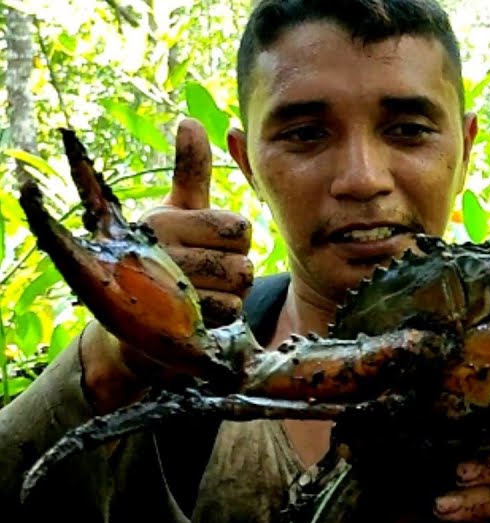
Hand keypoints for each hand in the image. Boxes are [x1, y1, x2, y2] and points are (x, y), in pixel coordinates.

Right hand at [81, 118, 254, 409]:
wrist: (133, 320)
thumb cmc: (160, 253)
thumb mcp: (176, 209)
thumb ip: (189, 170)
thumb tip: (189, 120)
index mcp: (164, 221)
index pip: (239, 227)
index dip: (235, 237)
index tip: (211, 241)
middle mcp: (160, 253)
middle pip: (243, 261)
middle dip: (234, 267)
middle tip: (207, 270)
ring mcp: (167, 291)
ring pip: (239, 288)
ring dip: (230, 293)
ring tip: (203, 290)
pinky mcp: (177, 323)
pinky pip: (230, 313)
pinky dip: (223, 315)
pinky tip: (201, 312)